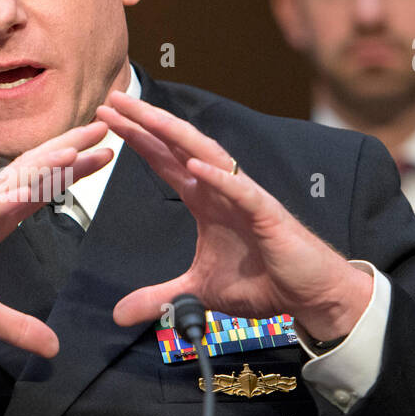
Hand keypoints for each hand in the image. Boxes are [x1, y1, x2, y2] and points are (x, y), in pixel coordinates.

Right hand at [0, 123, 113, 359]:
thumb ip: (20, 328)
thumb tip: (52, 347)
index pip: (41, 189)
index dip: (72, 172)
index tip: (103, 154)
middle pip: (33, 172)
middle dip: (69, 149)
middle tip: (105, 126)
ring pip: (11, 182)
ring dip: (44, 164)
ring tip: (76, 146)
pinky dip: (5, 199)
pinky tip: (30, 189)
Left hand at [96, 92, 371, 341]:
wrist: (308, 295)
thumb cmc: (262, 282)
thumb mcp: (196, 292)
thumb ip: (158, 298)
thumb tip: (120, 314)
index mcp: (204, 199)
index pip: (164, 160)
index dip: (136, 139)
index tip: (106, 119)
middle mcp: (221, 189)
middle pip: (178, 146)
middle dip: (146, 122)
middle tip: (111, 100)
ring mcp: (245, 197)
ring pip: (207, 155)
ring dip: (177, 135)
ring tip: (148, 117)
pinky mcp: (267, 214)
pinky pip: (241, 190)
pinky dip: (219, 177)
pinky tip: (196, 163)